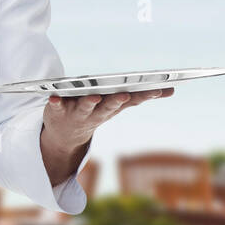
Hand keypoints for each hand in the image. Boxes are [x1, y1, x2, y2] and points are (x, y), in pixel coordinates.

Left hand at [40, 87, 174, 180]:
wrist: (66, 136)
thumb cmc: (96, 112)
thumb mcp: (118, 105)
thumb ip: (141, 96)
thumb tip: (172, 90)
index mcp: (112, 108)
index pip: (130, 101)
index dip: (143, 95)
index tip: (157, 88)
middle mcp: (96, 112)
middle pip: (108, 106)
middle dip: (116, 101)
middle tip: (124, 95)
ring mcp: (77, 112)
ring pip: (85, 107)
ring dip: (89, 102)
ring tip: (93, 96)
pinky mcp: (58, 111)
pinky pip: (56, 106)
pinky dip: (55, 103)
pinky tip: (53, 98)